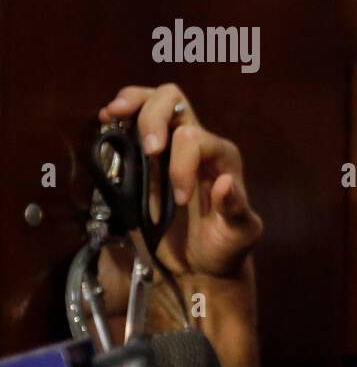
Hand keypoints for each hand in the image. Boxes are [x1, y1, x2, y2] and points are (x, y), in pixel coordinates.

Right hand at [96, 84, 262, 296]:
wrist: (203, 265)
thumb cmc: (224, 247)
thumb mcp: (238, 235)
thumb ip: (235, 210)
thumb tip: (225, 182)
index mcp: (222, 159)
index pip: (196, 140)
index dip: (182, 165)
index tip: (179, 200)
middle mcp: (197, 145)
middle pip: (174, 102)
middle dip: (155, 118)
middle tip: (148, 149)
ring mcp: (170, 148)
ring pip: (154, 102)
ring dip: (134, 103)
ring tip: (114, 113)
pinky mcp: (146, 160)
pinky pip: (133, 123)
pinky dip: (119, 115)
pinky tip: (108, 119)